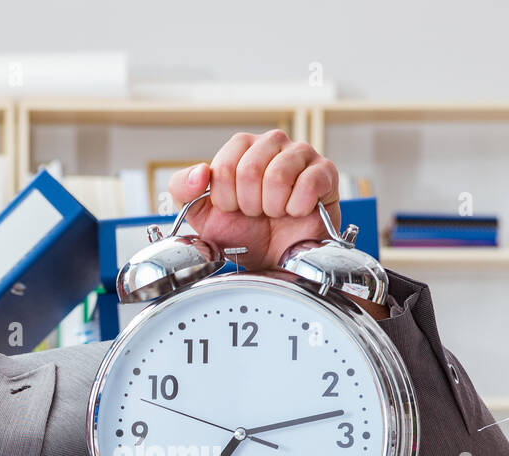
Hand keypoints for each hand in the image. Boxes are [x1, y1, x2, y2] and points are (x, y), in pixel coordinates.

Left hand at [167, 129, 339, 271]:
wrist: (274, 259)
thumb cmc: (243, 233)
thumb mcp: (202, 214)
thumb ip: (183, 189)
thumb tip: (200, 172)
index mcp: (242, 147)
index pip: (225, 165)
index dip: (226, 198)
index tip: (233, 209)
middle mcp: (272, 143)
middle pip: (249, 169)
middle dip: (249, 204)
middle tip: (257, 213)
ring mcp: (301, 154)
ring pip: (278, 175)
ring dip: (272, 207)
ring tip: (276, 213)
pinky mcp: (325, 172)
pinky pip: (308, 183)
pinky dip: (298, 208)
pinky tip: (297, 212)